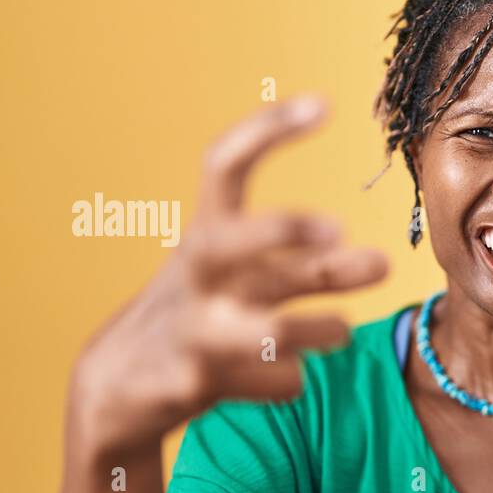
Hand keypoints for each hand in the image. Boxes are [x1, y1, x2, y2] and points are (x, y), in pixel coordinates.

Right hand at [71, 96, 389, 452]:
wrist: (117, 387)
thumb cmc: (197, 316)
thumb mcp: (232, 274)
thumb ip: (296, 266)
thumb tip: (376, 261)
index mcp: (203, 235)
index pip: (225, 166)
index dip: (269, 132)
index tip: (325, 104)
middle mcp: (196, 276)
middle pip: (230, 242)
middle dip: (281, 232)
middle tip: (339, 230)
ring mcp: (193, 329)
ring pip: (257, 324)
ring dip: (307, 328)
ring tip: (344, 330)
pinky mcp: (194, 381)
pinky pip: (257, 380)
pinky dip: (284, 380)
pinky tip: (294, 379)